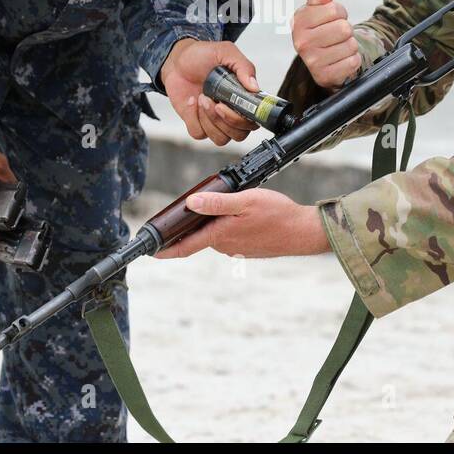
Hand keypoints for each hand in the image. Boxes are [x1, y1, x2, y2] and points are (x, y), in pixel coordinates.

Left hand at [153, 188, 330, 258]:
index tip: (151, 252)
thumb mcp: (245, 201)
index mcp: (220, 235)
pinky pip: (228, 237)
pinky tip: (237, 215)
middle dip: (191, 226)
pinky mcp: (246, 248)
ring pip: (215, 235)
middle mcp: (225, 246)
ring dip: (212, 224)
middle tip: (188, 210)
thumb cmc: (277, 214)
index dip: (165, 249)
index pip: (185, 246)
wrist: (302, 232)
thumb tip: (191, 204)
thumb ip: (217, 203)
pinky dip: (225, 227)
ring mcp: (236, 249)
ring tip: (220, 205)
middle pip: (199, 236)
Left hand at [160, 38, 259, 145]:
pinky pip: (199, 133)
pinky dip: (193, 119)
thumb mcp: (226, 52)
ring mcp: (215, 120)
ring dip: (210, 120)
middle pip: (240, 135)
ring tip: (202, 98)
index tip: (231, 104)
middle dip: (226, 121)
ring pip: (221, 139)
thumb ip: (244, 67)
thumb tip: (255, 87)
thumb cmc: (203, 55)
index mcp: (244, 98)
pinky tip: (192, 101)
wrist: (177, 60)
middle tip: (216, 103)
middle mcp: (232, 112)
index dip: (245, 119)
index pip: (253, 122)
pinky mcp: (197, 123)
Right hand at [292, 0, 361, 87]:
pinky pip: (353, 62)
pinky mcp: (324, 76)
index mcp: (298, 22)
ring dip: (350, 44)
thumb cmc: (318, 29)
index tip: (332, 18)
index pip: (334, 9)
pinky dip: (353, 59)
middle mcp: (301, 43)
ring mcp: (312, 61)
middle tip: (338, 34)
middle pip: (344, 28)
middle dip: (346, 29)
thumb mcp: (314, 9)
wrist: (318, 59)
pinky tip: (342, 59)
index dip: (340, 12)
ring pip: (351, 45)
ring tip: (339, 46)